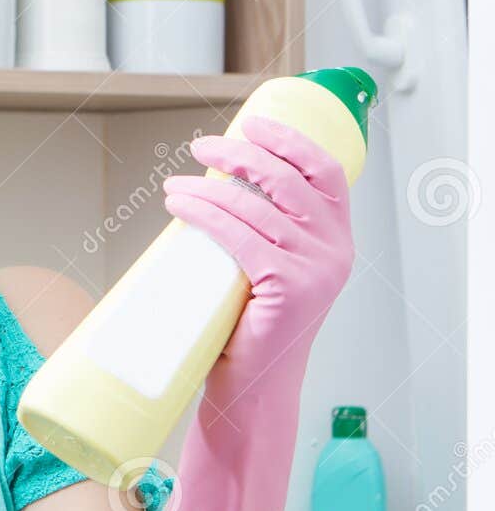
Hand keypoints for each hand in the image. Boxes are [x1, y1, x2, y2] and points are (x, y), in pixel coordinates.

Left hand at [161, 114, 355, 402]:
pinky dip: (207, 213)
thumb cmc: (249, 329)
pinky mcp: (289, 286)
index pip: (326, 172)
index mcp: (337, 239)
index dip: (290, 140)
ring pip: (257, 207)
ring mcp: (316, 268)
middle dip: (241, 153)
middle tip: (199, 147)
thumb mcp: (268, 271)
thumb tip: (213, 188)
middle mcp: (335, 249)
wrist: (253, 387)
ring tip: (173, 186)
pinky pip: (242, 235)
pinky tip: (182, 204)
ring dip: (209, 186)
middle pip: (289, 180)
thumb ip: (261, 235)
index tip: (251, 123)